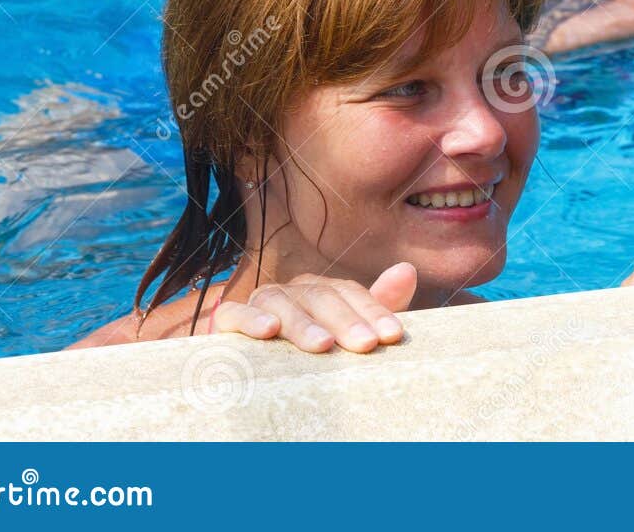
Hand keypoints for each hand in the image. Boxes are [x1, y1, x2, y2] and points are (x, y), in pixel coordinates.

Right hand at [212, 262, 416, 352]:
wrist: (245, 364)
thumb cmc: (306, 350)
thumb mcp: (344, 332)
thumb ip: (376, 306)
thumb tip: (407, 269)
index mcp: (323, 291)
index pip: (351, 293)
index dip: (373, 311)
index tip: (393, 335)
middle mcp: (294, 291)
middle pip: (322, 298)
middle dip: (346, 321)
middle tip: (366, 345)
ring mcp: (261, 302)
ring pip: (283, 304)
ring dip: (303, 324)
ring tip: (323, 345)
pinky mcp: (226, 319)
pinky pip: (234, 314)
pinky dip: (250, 320)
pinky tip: (268, 331)